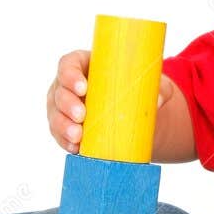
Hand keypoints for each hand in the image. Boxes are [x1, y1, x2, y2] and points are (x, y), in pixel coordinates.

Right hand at [46, 50, 172, 152]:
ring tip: (77, 136)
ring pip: (55, 115)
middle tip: (81, 115)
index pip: (68, 65)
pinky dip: (65, 142)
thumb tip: (158, 100)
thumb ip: (156, 88)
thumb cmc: (134, 89)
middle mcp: (67, 86)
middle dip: (67, 104)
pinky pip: (59, 134)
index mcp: (82, 65)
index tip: (83, 88)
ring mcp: (62, 107)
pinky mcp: (64, 127)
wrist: (131, 113)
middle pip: (59, 91)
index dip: (70, 75)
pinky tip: (74, 148)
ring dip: (63, 126)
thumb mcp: (147, 84)